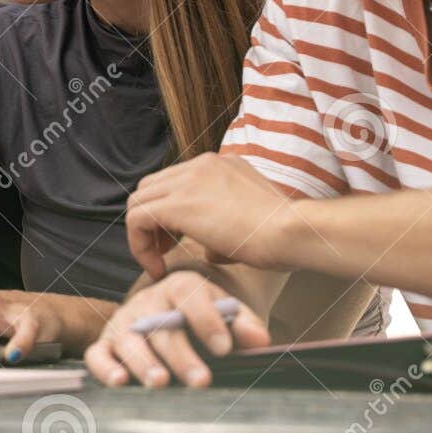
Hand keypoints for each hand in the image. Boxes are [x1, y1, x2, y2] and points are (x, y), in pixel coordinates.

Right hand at [83, 271, 270, 387]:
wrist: (169, 306)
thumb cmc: (201, 314)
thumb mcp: (225, 310)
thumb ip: (244, 324)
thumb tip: (262, 341)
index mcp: (180, 287)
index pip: (191, 297)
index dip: (208, 321)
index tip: (225, 348)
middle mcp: (148, 301)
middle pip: (162, 326)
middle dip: (181, 355)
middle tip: (200, 381)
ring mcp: (125, 322)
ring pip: (130, 340)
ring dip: (144, 362)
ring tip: (160, 383)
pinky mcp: (106, 343)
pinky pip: (97, 354)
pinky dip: (105, 368)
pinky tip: (121, 382)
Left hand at [125, 153, 300, 279]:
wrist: (293, 232)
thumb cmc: (284, 236)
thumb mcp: (250, 223)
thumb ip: (224, 228)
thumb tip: (209, 248)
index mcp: (220, 165)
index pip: (176, 181)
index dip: (168, 213)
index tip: (177, 241)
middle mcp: (201, 165)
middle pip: (152, 186)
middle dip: (152, 220)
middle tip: (165, 250)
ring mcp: (189, 180)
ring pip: (139, 200)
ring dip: (143, 233)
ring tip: (158, 261)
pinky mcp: (179, 202)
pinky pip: (138, 218)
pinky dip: (140, 244)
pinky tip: (157, 267)